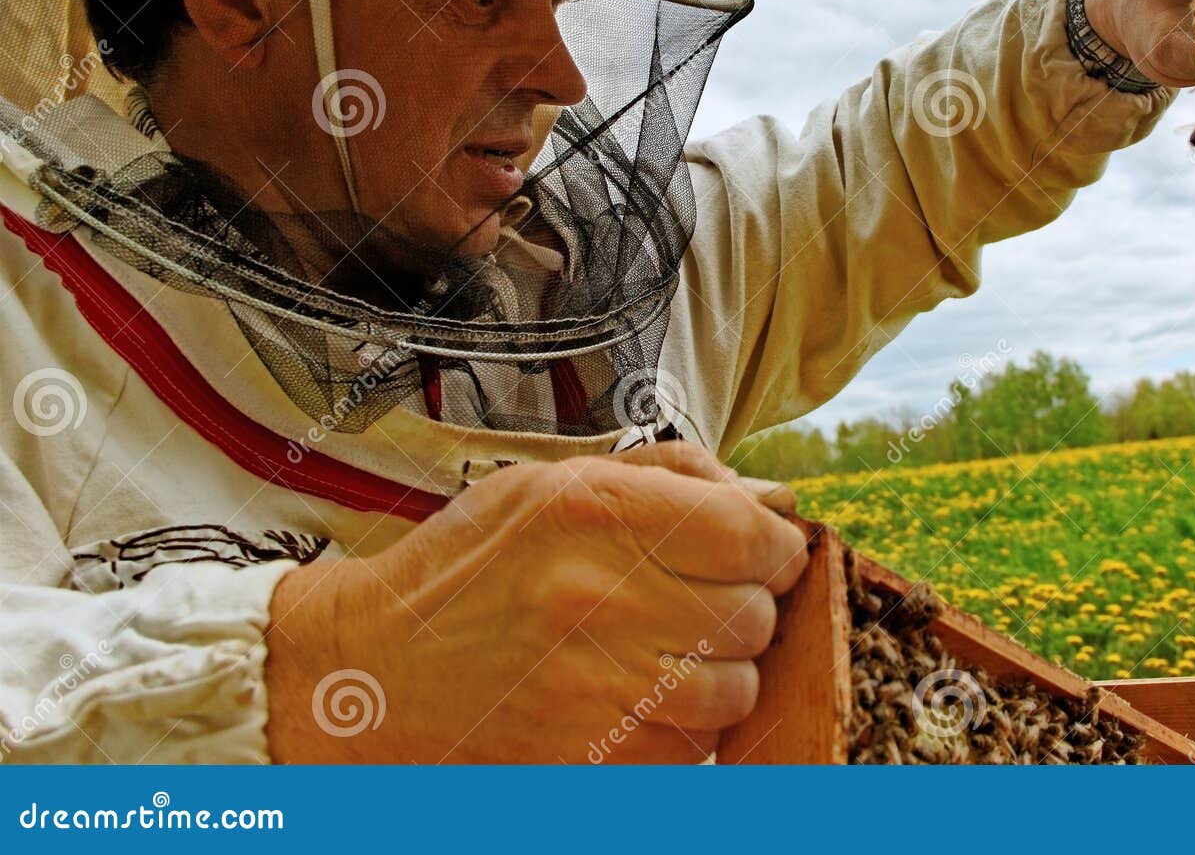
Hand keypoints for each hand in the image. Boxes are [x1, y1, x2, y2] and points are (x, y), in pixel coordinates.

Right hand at [263, 442, 809, 762]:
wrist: (371, 676)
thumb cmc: (468, 571)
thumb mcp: (554, 486)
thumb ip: (675, 479)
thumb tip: (777, 499)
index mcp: (592, 512)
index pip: (750, 533)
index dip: (774, 546)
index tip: (759, 553)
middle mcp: (597, 597)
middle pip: (753, 615)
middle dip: (746, 607)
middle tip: (701, 602)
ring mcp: (594, 688)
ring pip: (735, 690)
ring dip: (721, 674)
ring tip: (668, 652)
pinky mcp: (590, 761)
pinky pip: (694, 751)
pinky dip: (685, 729)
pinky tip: (638, 698)